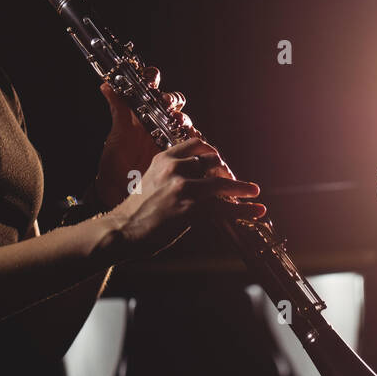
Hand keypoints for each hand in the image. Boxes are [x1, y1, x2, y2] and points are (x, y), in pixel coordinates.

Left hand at [93, 63, 191, 212]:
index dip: (153, 78)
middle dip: (172, 100)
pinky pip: (195, 145)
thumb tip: (106, 85)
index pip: (151, 86)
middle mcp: (159, 120)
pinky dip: (198, 142)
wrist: (120, 189)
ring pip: (185, 121)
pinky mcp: (181, 153)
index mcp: (142, 110)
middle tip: (166, 104)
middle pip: (173, 102)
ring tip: (179, 124)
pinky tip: (194, 143)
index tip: (151, 80)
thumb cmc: (117, 159)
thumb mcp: (117, 134)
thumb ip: (117, 109)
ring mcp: (171, 135)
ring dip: (184, 120)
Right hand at [103, 135, 264, 261]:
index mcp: (164, 158)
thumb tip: (199, 178)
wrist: (121, 230)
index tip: (220, 164)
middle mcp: (175, 169)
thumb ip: (173, 175)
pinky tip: (254, 211)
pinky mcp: (191, 209)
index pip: (197, 145)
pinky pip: (224, 208)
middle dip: (227, 172)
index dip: (214, 154)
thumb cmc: (136, 210)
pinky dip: (243, 210)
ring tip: (254, 193)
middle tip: (234, 183)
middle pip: (213, 162)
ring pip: (223, 183)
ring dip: (242, 188)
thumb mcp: (152, 180)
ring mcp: (184, 188)